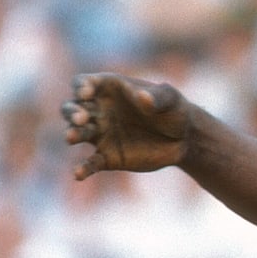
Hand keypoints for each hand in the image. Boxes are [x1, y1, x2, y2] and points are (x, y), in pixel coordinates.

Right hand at [61, 73, 190, 179]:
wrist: (184, 139)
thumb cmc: (174, 110)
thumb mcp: (171, 99)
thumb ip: (157, 96)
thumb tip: (142, 96)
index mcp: (110, 90)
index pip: (85, 83)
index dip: (81, 86)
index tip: (87, 93)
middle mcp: (99, 111)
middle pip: (73, 108)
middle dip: (72, 112)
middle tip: (81, 118)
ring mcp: (101, 134)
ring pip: (77, 133)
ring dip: (72, 134)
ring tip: (72, 137)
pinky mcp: (106, 157)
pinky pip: (90, 164)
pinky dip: (83, 169)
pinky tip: (78, 174)